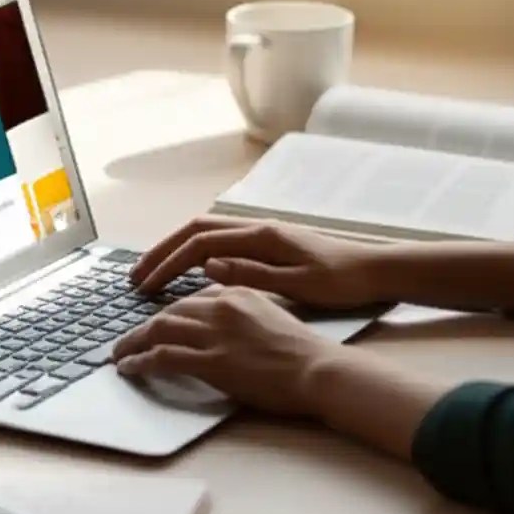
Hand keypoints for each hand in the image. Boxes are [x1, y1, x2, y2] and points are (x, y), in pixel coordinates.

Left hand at [112, 285, 340, 415]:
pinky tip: (129, 368)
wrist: (315, 370)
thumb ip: (240, 309)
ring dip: (132, 342)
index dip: (168, 311)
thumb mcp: (268, 315)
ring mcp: (215, 333)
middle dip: (143, 326)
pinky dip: (140, 361)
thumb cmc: (300, 351)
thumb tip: (217, 315)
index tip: (154, 323)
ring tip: (119, 355)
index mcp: (237, 292)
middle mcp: (221, 306)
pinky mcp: (211, 361)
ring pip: (159, 329)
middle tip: (127, 340)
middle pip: (170, 311)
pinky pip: (163, 357)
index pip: (191, 297)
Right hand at [130, 215, 391, 308]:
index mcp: (261, 236)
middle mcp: (257, 227)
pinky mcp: (269, 241)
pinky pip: (220, 240)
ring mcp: (263, 232)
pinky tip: (190, 271)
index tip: (146, 286)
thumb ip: (251, 274)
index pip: (199, 245)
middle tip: (137, 277)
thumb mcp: (298, 284)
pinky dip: (196, 251)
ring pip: (206, 232)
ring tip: (155, 273)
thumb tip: (207, 267)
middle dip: (162, 252)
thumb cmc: (342, 282)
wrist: (376, 270)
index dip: (168, 263)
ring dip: (176, 249)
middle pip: (195, 230)